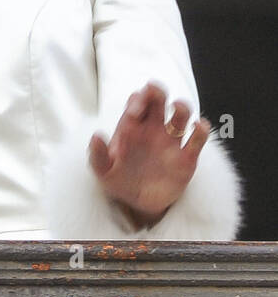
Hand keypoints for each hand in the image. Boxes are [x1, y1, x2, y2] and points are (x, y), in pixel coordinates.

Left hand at [88, 82, 210, 227]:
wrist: (137, 204)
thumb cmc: (117, 181)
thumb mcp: (102, 170)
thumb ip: (98, 155)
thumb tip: (95, 136)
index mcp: (131, 127)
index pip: (136, 102)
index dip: (137, 100)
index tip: (134, 112)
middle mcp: (152, 129)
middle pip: (158, 100)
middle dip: (157, 91)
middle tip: (153, 92)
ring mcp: (170, 141)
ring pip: (181, 114)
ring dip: (182, 106)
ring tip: (176, 108)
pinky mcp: (187, 158)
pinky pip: (198, 139)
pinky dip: (201, 130)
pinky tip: (197, 126)